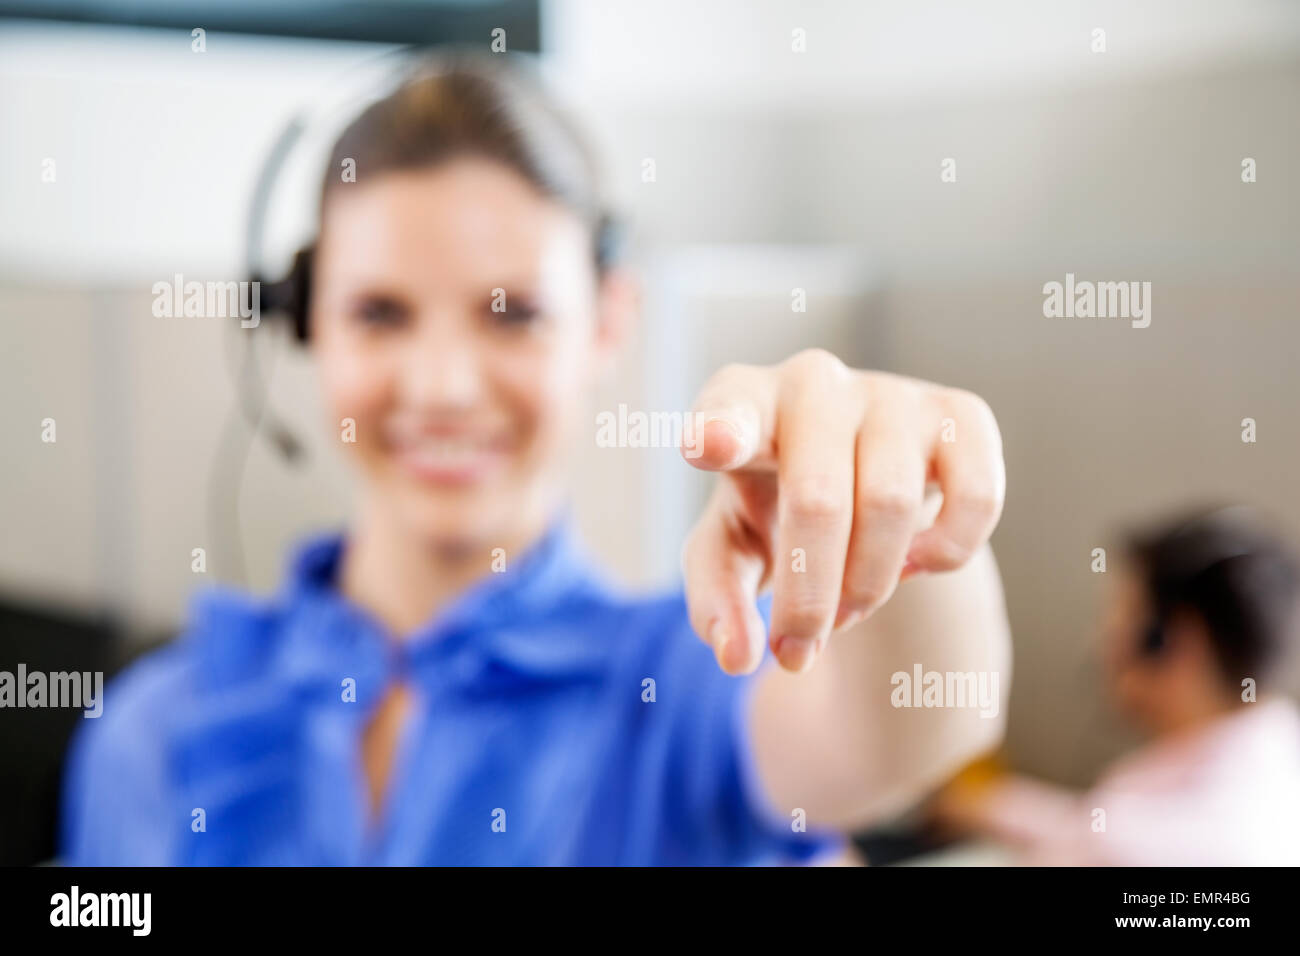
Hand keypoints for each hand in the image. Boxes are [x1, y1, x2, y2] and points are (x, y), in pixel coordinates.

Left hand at [680, 349, 1005, 673]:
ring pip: (892, 505)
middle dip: (809, 599)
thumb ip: (716, 601)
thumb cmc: (772, 507)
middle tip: (797, 650)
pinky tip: (915, 562)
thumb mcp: (729, 552)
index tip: (706, 446)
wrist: (853, 472)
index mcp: (743, 404)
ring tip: (847, 611)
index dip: (719, 428)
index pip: (727, 408)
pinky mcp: (959, 415)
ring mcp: (891, 394)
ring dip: (868, 586)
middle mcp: (814, 383)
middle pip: (818, 501)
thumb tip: (738, 656)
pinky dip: (947, 551)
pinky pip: (974, 497)